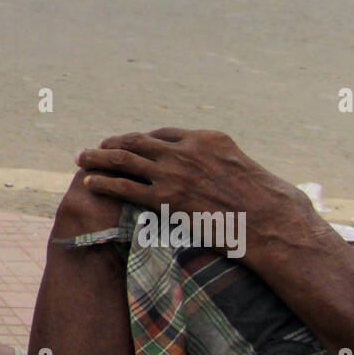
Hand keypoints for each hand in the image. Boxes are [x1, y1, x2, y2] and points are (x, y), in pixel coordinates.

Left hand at [76, 128, 333, 270]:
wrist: (271, 221)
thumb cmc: (269, 203)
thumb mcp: (247, 170)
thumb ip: (225, 165)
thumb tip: (226, 176)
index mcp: (208, 138)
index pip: (164, 134)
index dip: (142, 139)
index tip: (129, 143)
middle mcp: (187, 149)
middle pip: (139, 141)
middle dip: (114, 143)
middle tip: (96, 147)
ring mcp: (175, 172)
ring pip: (126, 159)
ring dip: (100, 157)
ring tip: (82, 158)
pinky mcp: (167, 198)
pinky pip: (127, 187)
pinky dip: (105, 182)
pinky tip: (91, 182)